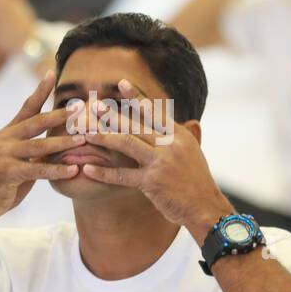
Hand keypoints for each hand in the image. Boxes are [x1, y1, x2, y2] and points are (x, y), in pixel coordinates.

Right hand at [0, 71, 83, 225]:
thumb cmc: (4, 182)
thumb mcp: (19, 159)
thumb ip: (34, 146)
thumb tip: (58, 136)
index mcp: (7, 132)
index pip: (26, 107)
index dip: (40, 90)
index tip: (53, 72)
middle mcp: (3, 138)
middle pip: (36, 122)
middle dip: (60, 114)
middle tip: (80, 107)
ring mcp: (3, 154)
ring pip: (39, 146)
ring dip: (63, 143)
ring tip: (84, 139)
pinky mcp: (6, 172)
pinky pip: (36, 170)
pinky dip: (56, 170)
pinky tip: (73, 170)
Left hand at [76, 79, 231, 239]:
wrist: (205, 208)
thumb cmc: (197, 182)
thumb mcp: (194, 153)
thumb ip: (186, 136)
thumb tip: (190, 122)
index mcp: (179, 135)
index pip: (154, 111)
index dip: (137, 97)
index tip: (121, 83)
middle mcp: (170, 144)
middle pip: (135, 124)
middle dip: (111, 115)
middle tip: (92, 106)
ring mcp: (160, 163)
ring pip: (127, 144)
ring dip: (103, 137)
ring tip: (85, 132)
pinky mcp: (152, 183)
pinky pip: (122, 175)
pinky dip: (103, 173)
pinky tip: (87, 169)